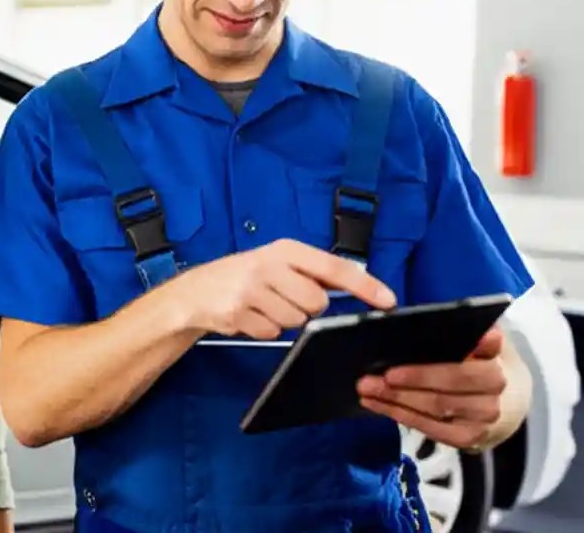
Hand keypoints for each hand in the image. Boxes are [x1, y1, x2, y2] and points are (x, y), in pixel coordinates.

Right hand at [179, 238, 396, 340]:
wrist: (195, 292)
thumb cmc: (244, 275)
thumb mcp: (276, 263)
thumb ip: (310, 273)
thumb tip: (356, 283)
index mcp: (285, 250)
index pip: (334, 268)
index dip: (365, 286)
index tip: (389, 301)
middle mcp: (269, 265)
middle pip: (316, 302)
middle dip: (307, 308)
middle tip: (284, 298)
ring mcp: (251, 290)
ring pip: (295, 321)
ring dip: (284, 320)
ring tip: (262, 306)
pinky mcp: (238, 313)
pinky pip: (272, 332)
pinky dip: (264, 328)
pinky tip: (249, 316)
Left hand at [356, 326, 506, 449]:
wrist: (497, 404)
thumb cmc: (468, 365)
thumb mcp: (466, 344)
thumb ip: (451, 333)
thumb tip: (409, 322)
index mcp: (495, 354)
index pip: (487, 345)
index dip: (480, 342)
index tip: (467, 339)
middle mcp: (495, 385)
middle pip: (451, 380)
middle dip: (412, 377)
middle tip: (379, 374)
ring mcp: (484, 414)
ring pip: (436, 406)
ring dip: (397, 398)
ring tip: (368, 389)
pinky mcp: (469, 437)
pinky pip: (430, 428)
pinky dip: (400, 415)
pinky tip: (378, 405)